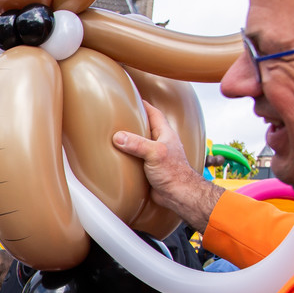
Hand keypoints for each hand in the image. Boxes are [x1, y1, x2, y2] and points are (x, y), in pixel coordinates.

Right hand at [113, 101, 222, 232]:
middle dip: (134, 120)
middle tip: (119, 115)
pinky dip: (128, 155)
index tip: (132, 97)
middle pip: (146, 127)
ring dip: (130, 139)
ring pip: (141, 143)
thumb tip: (118, 137)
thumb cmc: (174, 173)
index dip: (143, 104)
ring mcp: (156, 155)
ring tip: (115, 134)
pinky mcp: (150, 168)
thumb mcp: (155, 154)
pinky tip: (119, 156)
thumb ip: (137, 144)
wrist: (179, 195)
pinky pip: (137, 158)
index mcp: (165, 134)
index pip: (154, 113)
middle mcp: (161, 143)